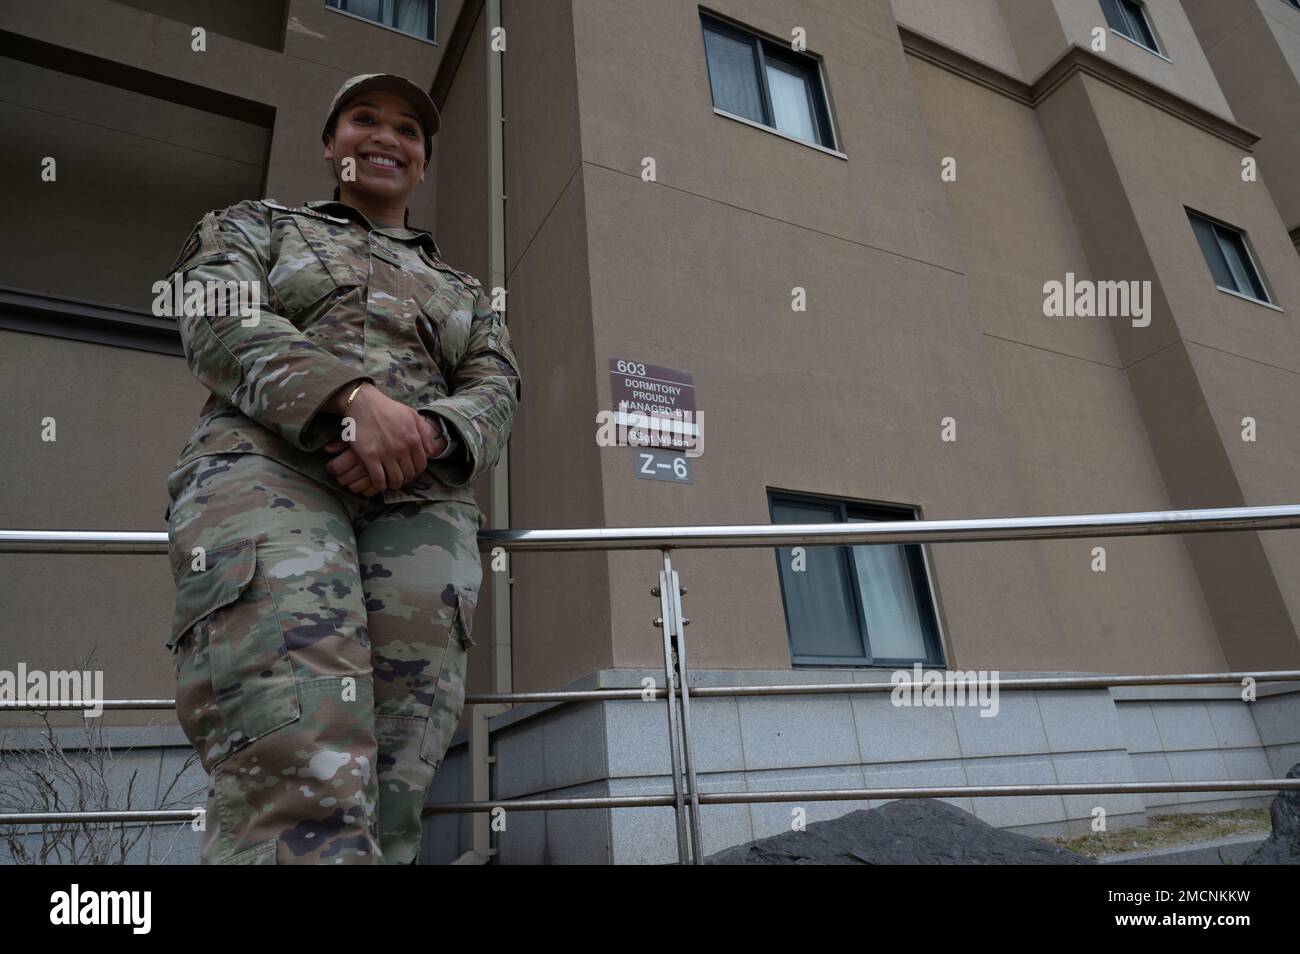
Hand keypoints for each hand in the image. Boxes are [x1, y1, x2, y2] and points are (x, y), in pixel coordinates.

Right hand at [322, 385, 445, 495]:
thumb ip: (424, 432)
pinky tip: (378, 483)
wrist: (364, 403)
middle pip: (409, 474)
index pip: (421, 465)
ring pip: (395, 479)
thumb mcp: (412, 414)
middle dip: (405, 478)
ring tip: (390, 483)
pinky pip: (378, 479)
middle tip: (399, 478)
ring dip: (394, 484)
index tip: (410, 472)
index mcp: (414, 439)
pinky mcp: (369, 456)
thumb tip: (431, 451)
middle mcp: (402, 448)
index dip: (416, 471)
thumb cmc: (388, 408)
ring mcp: (386, 453)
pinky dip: (380, 485)